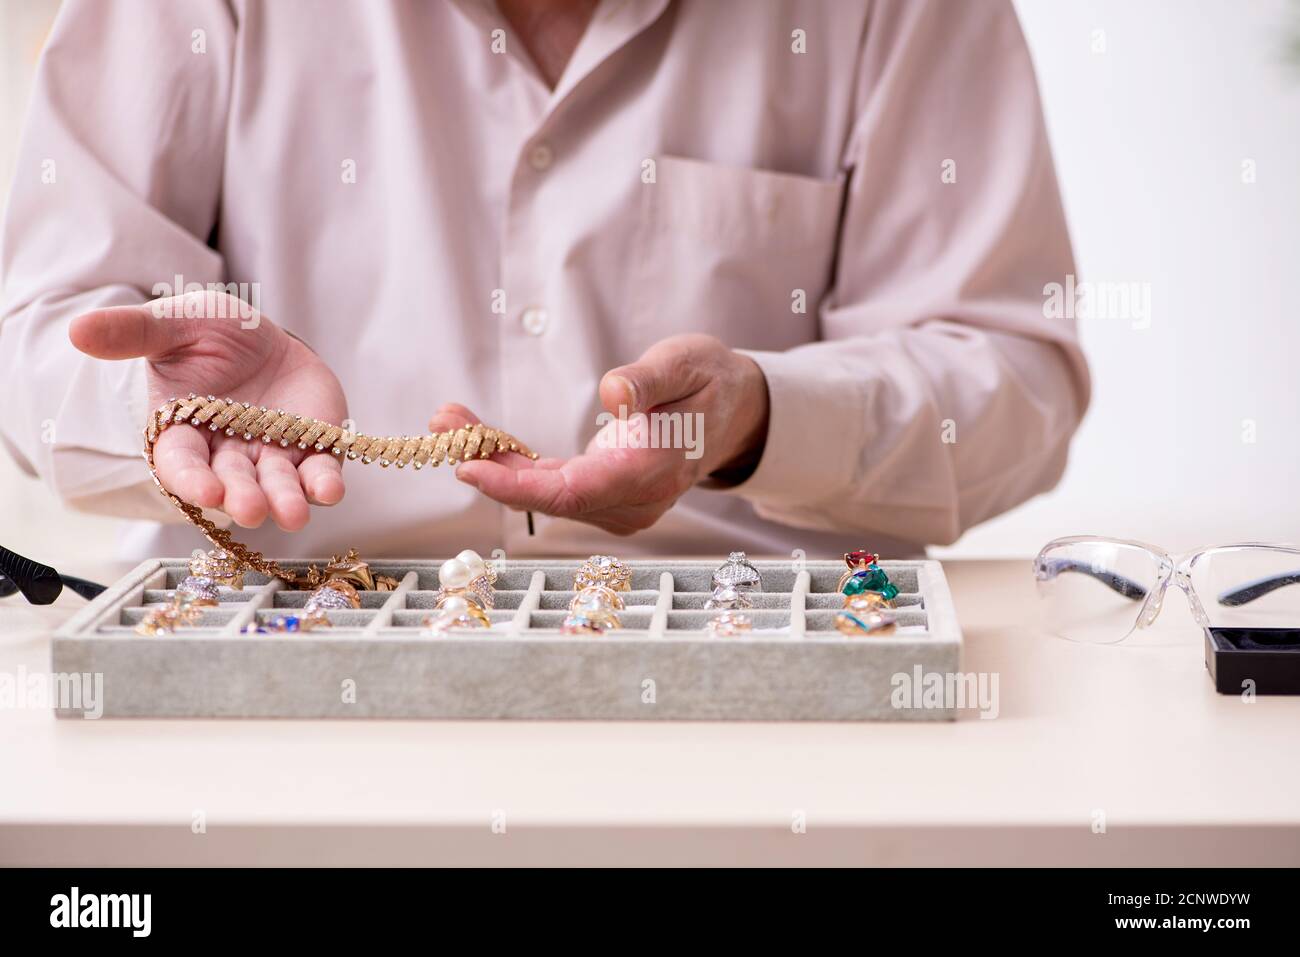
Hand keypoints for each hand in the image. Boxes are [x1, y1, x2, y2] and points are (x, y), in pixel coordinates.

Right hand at [70, 291, 347, 529]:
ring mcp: (272, 457)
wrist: (266, 338)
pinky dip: (325, 483)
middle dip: (241, 496)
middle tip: (249, 508)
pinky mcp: (313, 451)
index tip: (205, 490)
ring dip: (285, 500)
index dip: (192, 480)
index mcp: (184, 433)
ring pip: (277, 486)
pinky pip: (319, 473)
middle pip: (232, 483)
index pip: (182, 465)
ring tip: (293, 513)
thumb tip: (76, 329)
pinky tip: (332, 490)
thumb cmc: (211, 335)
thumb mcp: (174, 326)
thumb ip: (133, 334)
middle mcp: (227, 455)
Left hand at [452, 334, 769, 534]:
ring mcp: (618, 504)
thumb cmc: (710, 384)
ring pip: (544, 492)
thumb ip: (650, 379)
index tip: (469, 467)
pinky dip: (511, 463)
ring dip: (493, 460)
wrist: (731, 413)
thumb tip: (613, 393)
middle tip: (444, 421)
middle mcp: (634, 501)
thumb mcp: (687, 364)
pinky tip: (476, 435)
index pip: (575, 492)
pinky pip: (550, 485)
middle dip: (489, 464)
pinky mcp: (603, 496)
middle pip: (549, 495)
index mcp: (654, 470)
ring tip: (450, 419)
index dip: (517, 486)